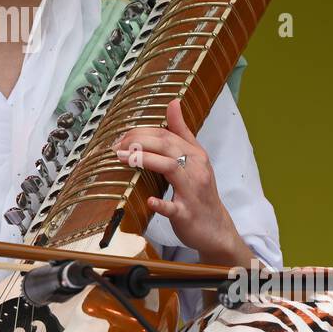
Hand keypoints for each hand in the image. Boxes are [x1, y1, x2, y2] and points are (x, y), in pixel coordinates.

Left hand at [113, 98, 254, 266]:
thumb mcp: (194, 159)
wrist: (216, 229)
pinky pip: (174, 207)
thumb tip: (173, 102)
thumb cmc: (200, 192)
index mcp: (195, 155)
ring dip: (144, 160)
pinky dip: (160, 204)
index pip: (166, 135)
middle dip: (138, 141)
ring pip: (169, 168)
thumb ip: (182, 132)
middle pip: (166, 146)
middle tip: (116, 146)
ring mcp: (192, 192)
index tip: (120, 137)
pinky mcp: (187, 214)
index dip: (140, 132)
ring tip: (122, 159)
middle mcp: (196, 169)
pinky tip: (148, 200)